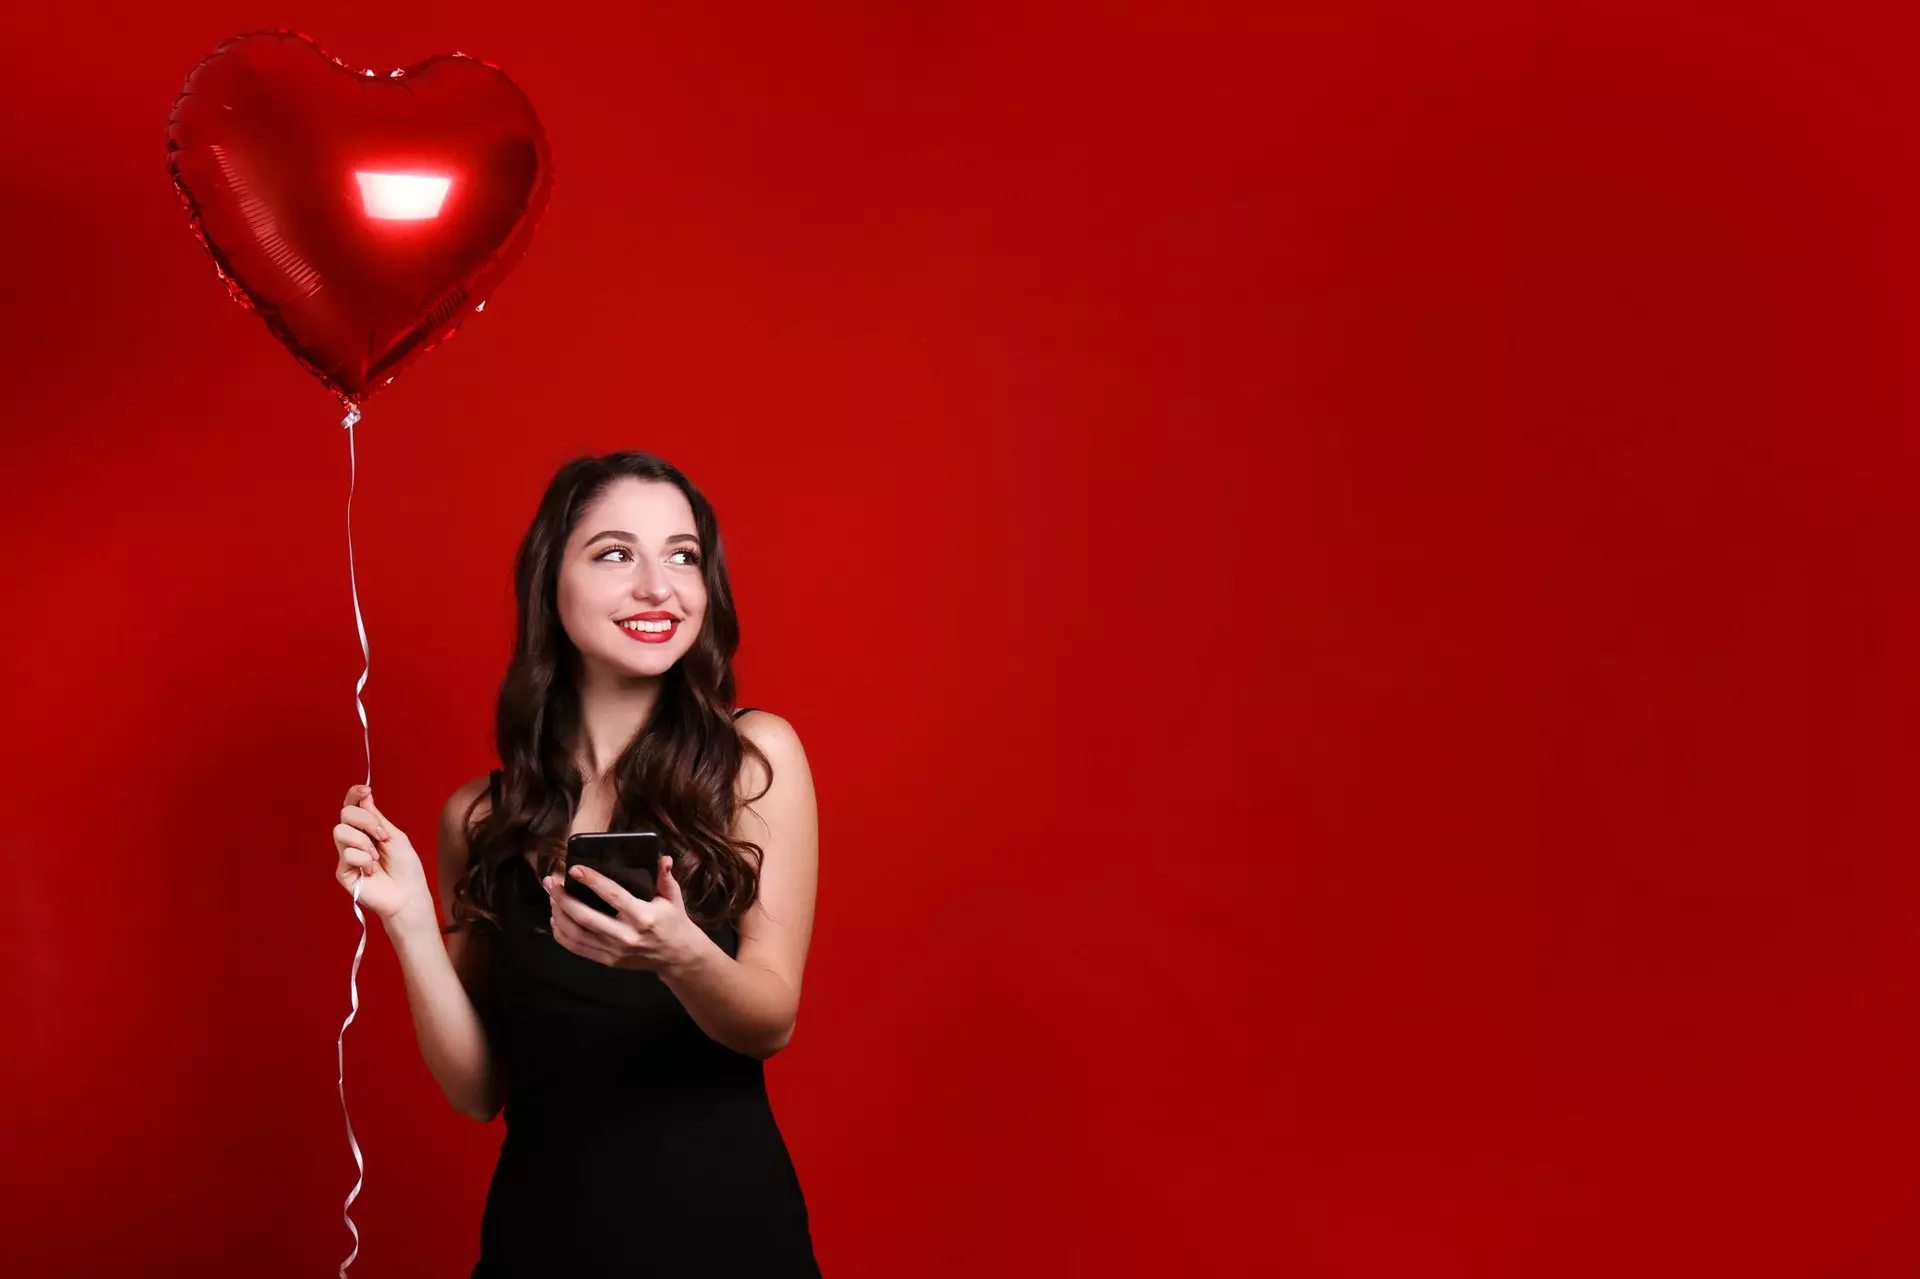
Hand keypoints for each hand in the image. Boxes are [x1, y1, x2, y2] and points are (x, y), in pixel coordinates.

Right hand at [332, 784, 432, 931]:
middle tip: (382, 836)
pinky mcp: (342, 871)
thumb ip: (377, 818)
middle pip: (345, 814)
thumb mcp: (395, 836)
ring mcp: (346, 855)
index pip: (353, 806)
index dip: (354, 795)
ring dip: (364, 842)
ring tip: (376, 858)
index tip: (365, 790)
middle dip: (366, 821)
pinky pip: (346, 854)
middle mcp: (354, 839)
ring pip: (341, 832)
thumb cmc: (405, 867)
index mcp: (367, 829)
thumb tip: (365, 796)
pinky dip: (363, 860)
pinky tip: (371, 871)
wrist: (407, 894)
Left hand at [543, 855, 707, 973]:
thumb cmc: (673, 922)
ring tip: (550, 896)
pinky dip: (561, 933)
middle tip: (551, 881)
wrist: (677, 956)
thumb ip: (664, 877)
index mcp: (643, 917)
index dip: (592, 881)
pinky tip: (555, 918)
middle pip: (585, 917)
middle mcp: (626, 936)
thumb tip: (662, 858)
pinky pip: (577, 948)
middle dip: (563, 898)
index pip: (613, 896)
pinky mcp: (607, 960)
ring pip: (576, 933)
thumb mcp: (673, 897)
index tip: (574, 869)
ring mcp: (614, 951)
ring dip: (558, 914)